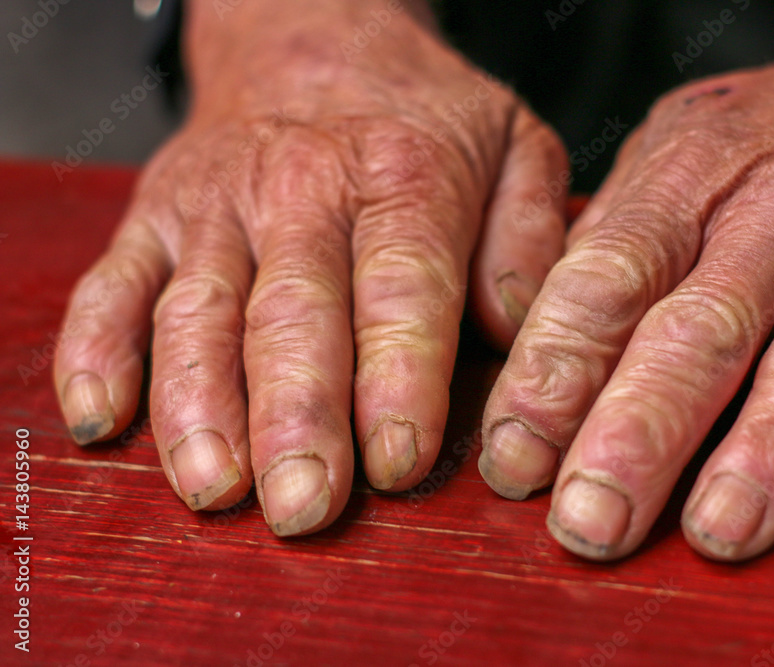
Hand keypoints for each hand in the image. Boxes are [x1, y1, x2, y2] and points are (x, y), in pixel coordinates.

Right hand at [53, 0, 565, 535]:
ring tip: (214, 489)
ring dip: (199, 405)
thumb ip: (527, 236)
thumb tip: (511, 329)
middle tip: (303, 504)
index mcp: (402, 175)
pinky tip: (101, 418)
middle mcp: (299, 188)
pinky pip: (112, 286)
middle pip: (293, 314)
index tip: (398, 461)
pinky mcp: (153, 217)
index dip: (399, 378)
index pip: (401, 288)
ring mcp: (216, 206)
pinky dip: (97, 352)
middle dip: (296, 417)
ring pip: (199, 313)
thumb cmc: (421, 114)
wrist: (311, 35)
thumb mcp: (514, 145)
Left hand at [478, 0, 773, 560]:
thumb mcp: (670, 155)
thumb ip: (608, 243)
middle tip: (591, 521)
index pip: (607, 278)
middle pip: (699, 331)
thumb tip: (529, 347)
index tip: (515, 458)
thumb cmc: (773, 134)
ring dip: (768, 452)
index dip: (555, 372)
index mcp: (689, 178)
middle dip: (639, 433)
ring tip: (717, 531)